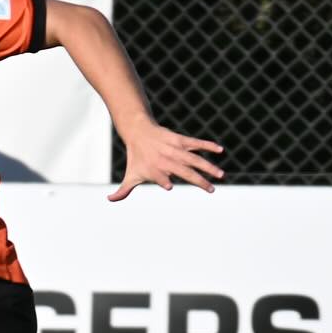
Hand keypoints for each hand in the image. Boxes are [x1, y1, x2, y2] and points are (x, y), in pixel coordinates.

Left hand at [109, 121, 224, 201]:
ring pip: (194, 159)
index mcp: (154, 170)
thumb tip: (110, 200)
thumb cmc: (136, 158)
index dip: (162, 181)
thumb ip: (123, 191)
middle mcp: (165, 160)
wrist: (138, 132)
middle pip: (184, 171)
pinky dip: (208, 145)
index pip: (159, 177)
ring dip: (208, 166)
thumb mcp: (130, 175)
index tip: (168, 186)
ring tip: (221, 175)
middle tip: (211, 190)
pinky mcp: (180, 140)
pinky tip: (220, 150)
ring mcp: (174, 149)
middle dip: (197, 180)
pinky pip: (196, 143)